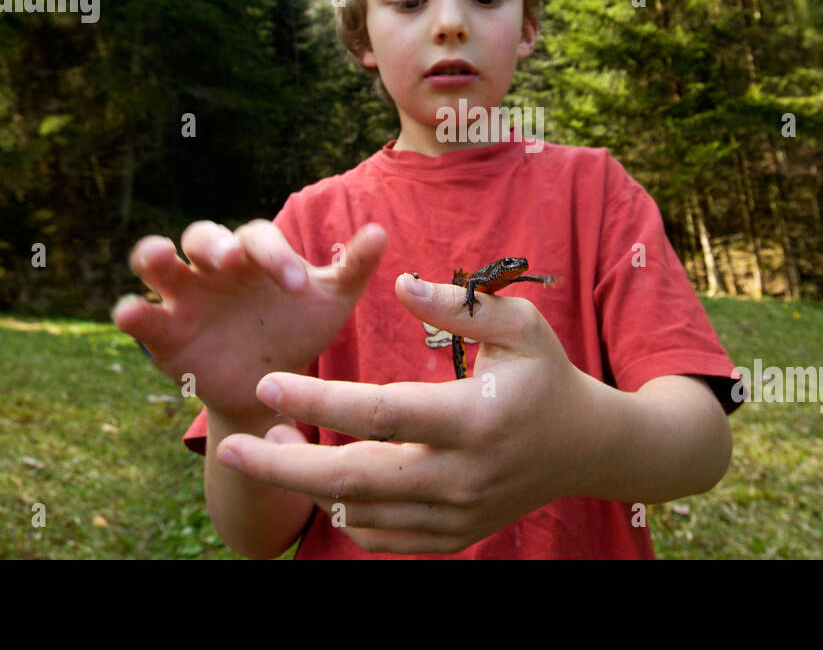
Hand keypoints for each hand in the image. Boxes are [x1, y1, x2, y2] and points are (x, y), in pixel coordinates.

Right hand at [112, 220, 386, 422]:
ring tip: (159, 257)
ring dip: (154, 255)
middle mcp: (214, 268)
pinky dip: (131, 310)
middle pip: (202, 236)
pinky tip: (130, 312)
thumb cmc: (300, 330)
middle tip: (227, 260)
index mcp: (255, 255)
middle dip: (213, 244)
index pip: (258, 238)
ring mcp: (183, 297)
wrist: (271, 389)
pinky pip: (140, 315)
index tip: (296, 284)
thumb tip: (381, 232)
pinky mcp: (162, 332)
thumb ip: (352, 268)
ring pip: (157, 263)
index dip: (275, 255)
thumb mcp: (331, 303)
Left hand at [213, 272, 620, 553]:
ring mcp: (458, 515)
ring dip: (306, 487)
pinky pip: (382, 538)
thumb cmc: (547, 375)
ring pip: (360, 515)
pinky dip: (343, 516)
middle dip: (284, 465)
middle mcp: (463, 476)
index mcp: (475, 418)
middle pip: (354, 480)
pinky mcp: (455, 537)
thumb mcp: (519, 326)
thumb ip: (459, 305)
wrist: (588, 448)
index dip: (318, 399)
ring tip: (273, 447)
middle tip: (234, 443)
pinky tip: (320, 484)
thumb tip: (397, 284)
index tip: (269, 383)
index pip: (380, 414)